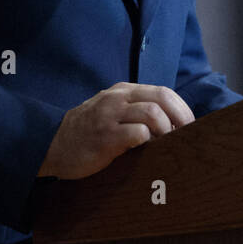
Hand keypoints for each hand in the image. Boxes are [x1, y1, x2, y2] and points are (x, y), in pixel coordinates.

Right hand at [37, 83, 193, 179]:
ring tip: (166, 145)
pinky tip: (147, 152)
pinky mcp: (105, 136)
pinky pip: (137, 133)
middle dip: (181, 117)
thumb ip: (136, 112)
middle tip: (187, 136)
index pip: (163, 92)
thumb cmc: (89, 132)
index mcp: (124, 91)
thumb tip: (173, 127)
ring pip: (153, 114)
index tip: (190, 126)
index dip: (182, 109)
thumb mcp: (112, 112)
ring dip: (166, 131)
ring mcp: (110, 116)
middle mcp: (118, 98)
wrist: (52, 144)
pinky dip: (149, 142)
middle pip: (162, 98)